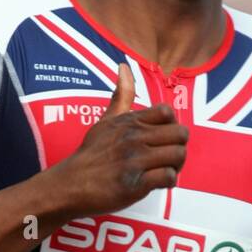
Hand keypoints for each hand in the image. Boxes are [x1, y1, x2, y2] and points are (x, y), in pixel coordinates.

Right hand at [51, 61, 188, 217]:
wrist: (71, 184)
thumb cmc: (91, 154)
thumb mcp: (105, 120)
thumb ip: (121, 96)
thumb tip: (124, 67)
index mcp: (130, 122)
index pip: (167, 113)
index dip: (171, 126)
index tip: (163, 139)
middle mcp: (134, 138)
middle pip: (180, 134)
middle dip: (179, 147)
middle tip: (168, 158)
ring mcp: (135, 160)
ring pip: (178, 155)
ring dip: (176, 166)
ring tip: (163, 170)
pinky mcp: (135, 184)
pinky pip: (168, 177)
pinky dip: (168, 181)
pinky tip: (157, 183)